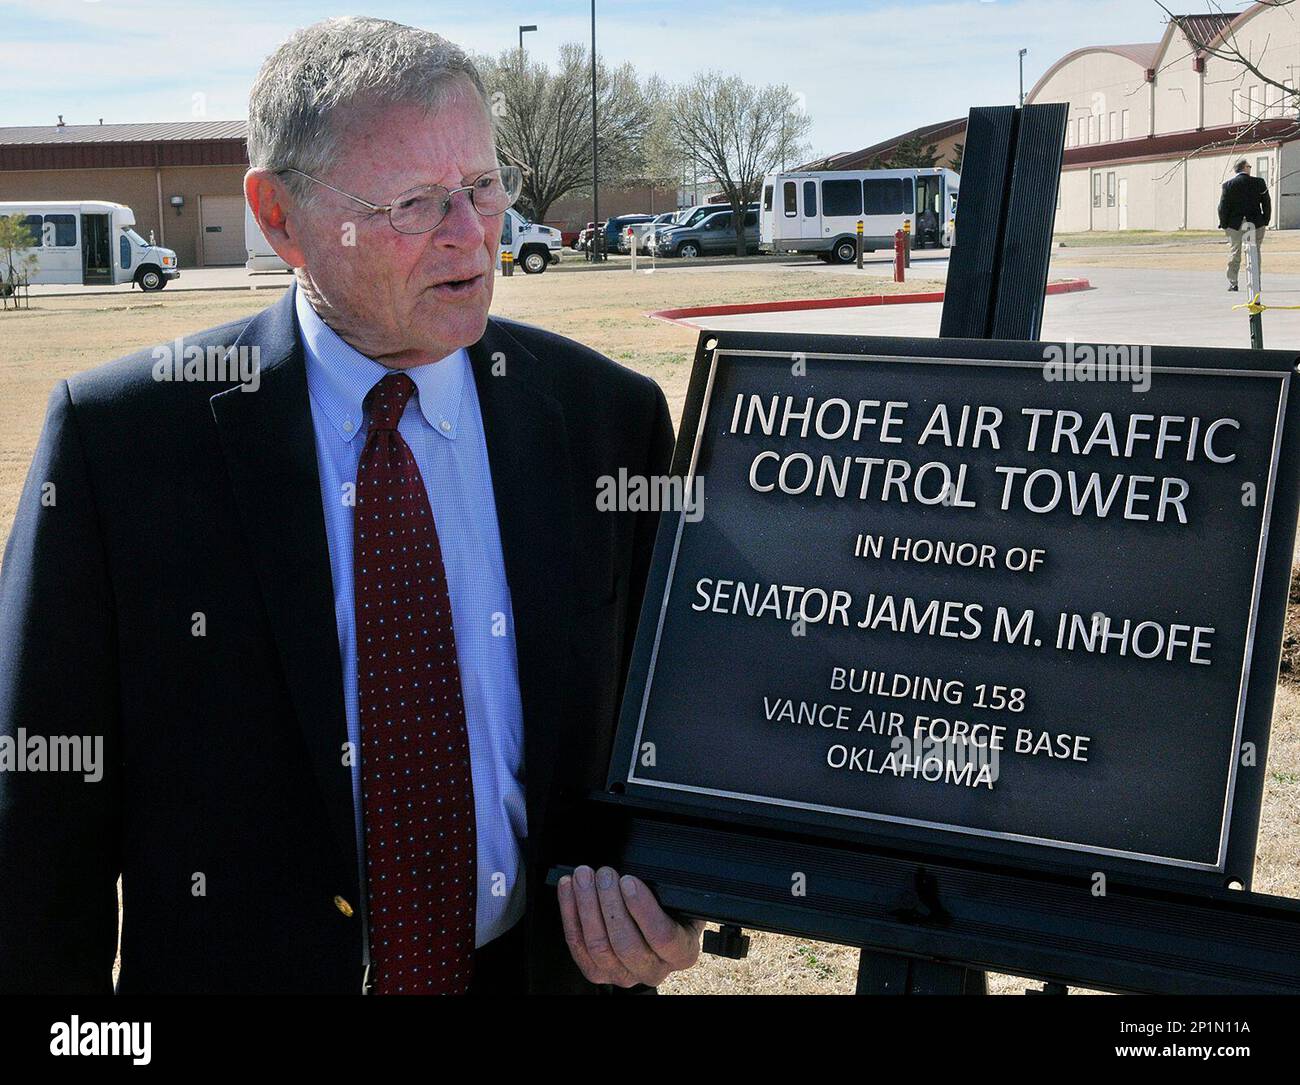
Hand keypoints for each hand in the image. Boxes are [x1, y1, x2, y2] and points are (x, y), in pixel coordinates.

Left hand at [557, 865, 704, 987]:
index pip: (662, 936)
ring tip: (584, 877)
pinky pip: (578, 945)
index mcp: (681, 953)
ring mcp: (622, 974)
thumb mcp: (682, 902)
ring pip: (598, 946)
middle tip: (604, 874)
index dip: (643, 908)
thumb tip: (645, 871)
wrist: (658, 933)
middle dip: (610, 903)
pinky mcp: (597, 972)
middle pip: (625, 943)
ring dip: (586, 906)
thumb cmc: (671, 913)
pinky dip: (570, 913)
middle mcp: (653, 970)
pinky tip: (569, 889)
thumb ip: (670, 893)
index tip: (629, 881)